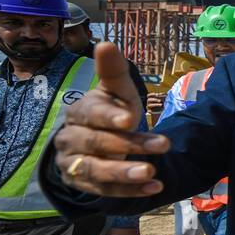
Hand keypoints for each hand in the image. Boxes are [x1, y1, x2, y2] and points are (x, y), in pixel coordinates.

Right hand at [54, 43, 168, 196]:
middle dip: (130, 145)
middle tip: (164, 145)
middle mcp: (71, 138)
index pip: (90, 114)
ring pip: (96, 170)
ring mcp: (74, 164)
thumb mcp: (117, 93)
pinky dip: (131, 191)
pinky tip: (156, 188)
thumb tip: (106, 43)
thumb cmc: (112, 112)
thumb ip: (113, 72)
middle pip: (97, 143)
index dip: (109, 117)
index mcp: (79, 112)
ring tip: (152, 173)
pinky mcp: (83, 184)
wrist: (95, 143)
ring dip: (125, 173)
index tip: (131, 119)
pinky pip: (105, 191)